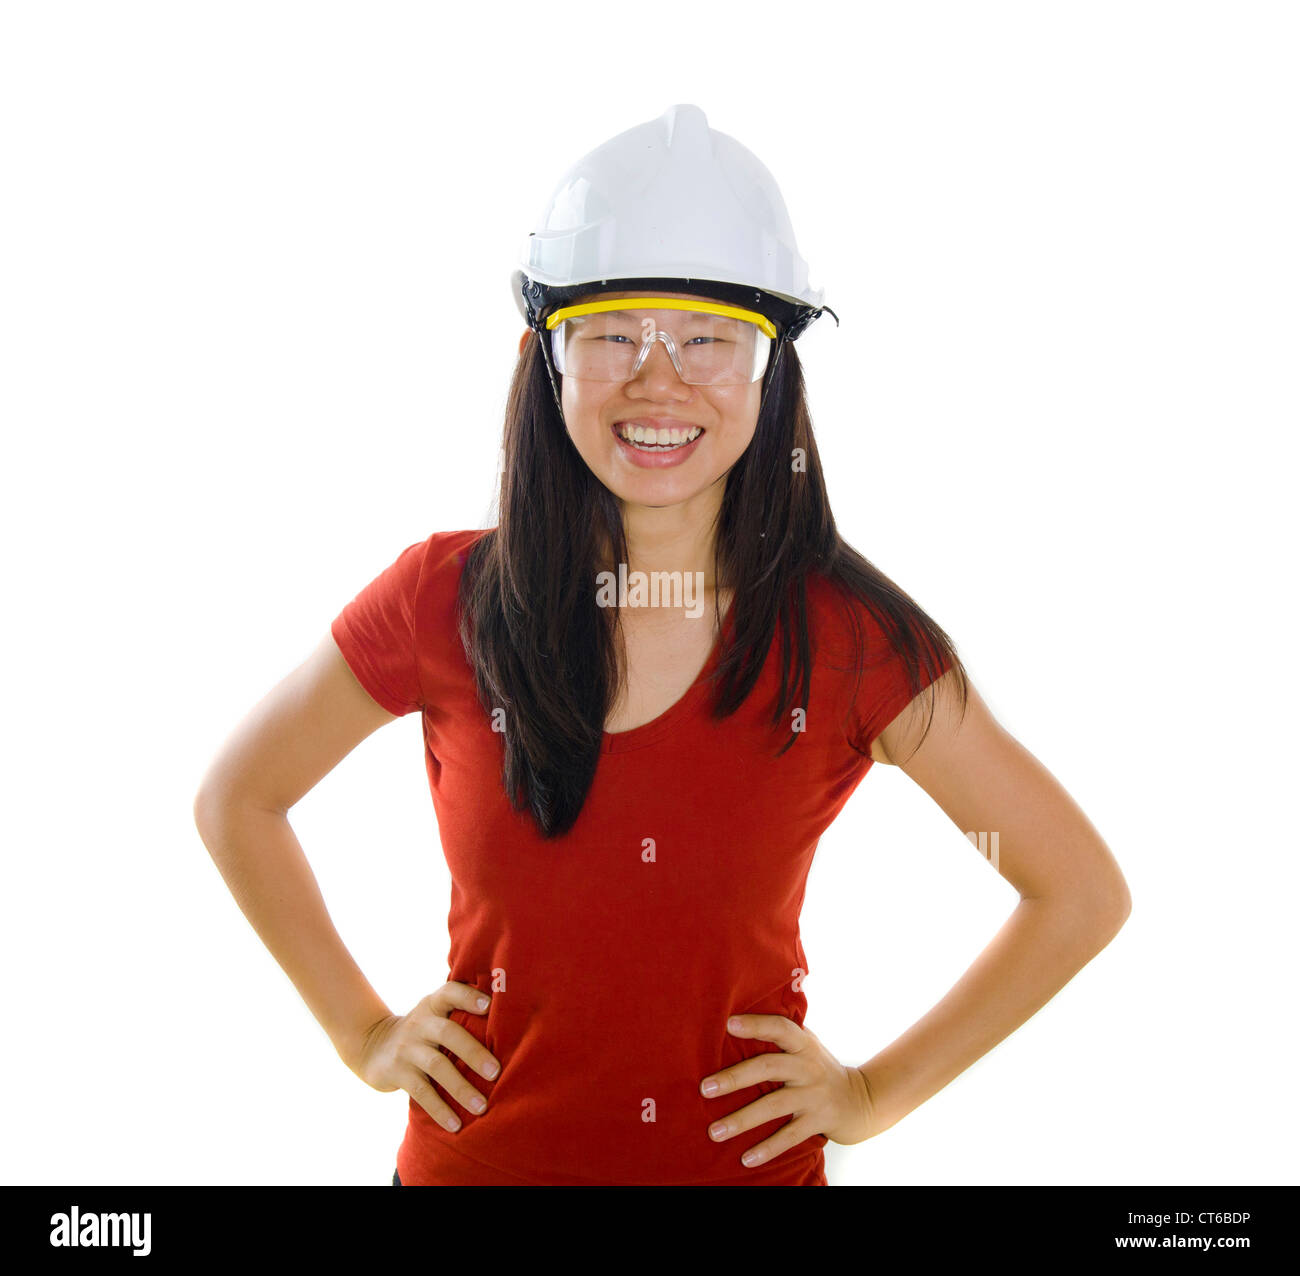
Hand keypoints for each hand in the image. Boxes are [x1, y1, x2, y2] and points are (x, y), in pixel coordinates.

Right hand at [347, 983, 500, 1132]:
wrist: (372, 1046)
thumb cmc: (422, 1031)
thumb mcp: (434, 1014)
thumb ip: (460, 1013)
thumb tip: (510, 1022)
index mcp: (433, 1005)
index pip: (450, 993)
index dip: (468, 997)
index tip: (488, 1005)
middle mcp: (420, 1023)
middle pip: (448, 1033)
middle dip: (473, 1053)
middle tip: (496, 1073)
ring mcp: (407, 1047)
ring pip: (436, 1066)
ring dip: (461, 1088)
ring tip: (481, 1107)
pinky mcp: (397, 1072)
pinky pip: (420, 1092)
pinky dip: (439, 1109)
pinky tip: (455, 1125)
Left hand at [699, 1014, 876, 1168]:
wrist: (862, 1099)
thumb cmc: (820, 1068)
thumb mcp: (807, 1046)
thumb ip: (782, 1036)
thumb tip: (735, 1021)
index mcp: (803, 1044)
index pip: (779, 1028)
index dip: (755, 1024)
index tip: (728, 1024)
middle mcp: (808, 1067)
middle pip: (768, 1067)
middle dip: (735, 1078)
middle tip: (705, 1089)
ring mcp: (814, 1096)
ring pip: (774, 1106)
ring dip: (742, 1120)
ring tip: (714, 1131)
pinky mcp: (819, 1122)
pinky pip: (789, 1137)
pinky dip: (767, 1149)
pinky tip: (746, 1158)